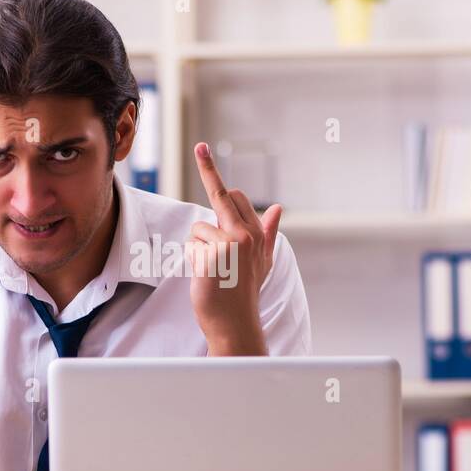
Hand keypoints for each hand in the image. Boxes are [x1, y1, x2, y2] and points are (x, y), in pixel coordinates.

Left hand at [189, 142, 282, 355]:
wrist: (236, 323)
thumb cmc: (246, 292)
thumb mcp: (264, 261)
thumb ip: (269, 233)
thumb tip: (279, 208)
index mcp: (257, 234)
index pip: (237, 197)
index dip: (214, 174)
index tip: (201, 148)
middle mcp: (246, 235)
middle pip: (220, 198)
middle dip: (209, 174)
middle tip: (200, 148)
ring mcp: (229, 244)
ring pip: (199, 229)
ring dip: (199, 248)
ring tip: (213, 270)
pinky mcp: (212, 256)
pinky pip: (191, 246)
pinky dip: (193, 261)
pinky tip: (206, 276)